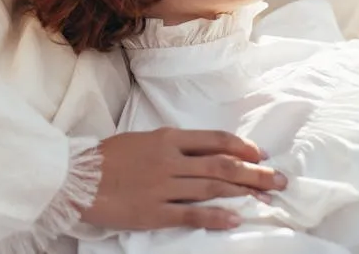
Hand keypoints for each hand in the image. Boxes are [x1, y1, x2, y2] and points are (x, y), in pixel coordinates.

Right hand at [80, 127, 286, 230]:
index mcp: (166, 138)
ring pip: (212, 189)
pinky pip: (191, 214)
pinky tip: (236, 219)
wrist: (77, 177)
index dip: (242, 148)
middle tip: (280, 180)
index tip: (261, 156)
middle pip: (222, 166)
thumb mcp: (143, 139)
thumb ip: (173, 145)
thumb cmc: (108, 157)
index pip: (215, 140)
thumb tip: (206, 153)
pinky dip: (216, 216)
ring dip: (244, 194)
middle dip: (256, 173)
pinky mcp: (154, 212)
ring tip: (267, 199)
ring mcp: (163, 187)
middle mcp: (169, 160)